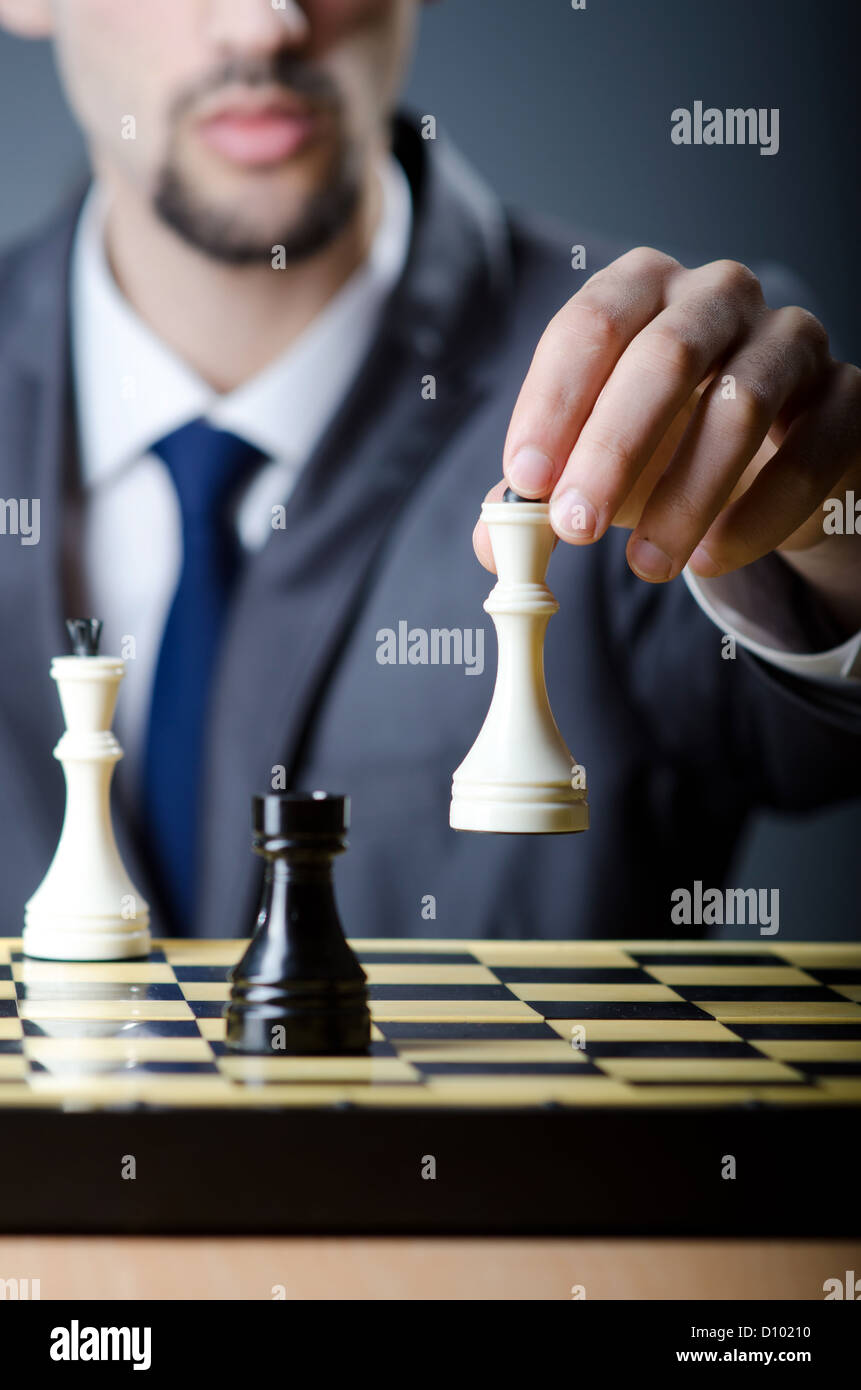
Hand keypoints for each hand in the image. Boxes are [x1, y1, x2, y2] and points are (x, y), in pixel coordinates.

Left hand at [475, 248, 860, 626]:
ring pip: (740, 405)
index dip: (553, 401)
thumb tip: (493, 542)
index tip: (527, 479)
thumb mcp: (595, 463)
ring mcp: (792, 340)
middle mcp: (719, 296)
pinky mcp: (847, 398)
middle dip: (611, 449)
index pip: (590, 325)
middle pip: (664, 356)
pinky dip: (756, 516)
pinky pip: (807, 456)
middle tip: (575, 527)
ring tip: (645, 564)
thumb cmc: (666, 446)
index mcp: (643, 290)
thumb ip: (541, 495)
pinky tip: (712, 558)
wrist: (770, 464)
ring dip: (685, 495)